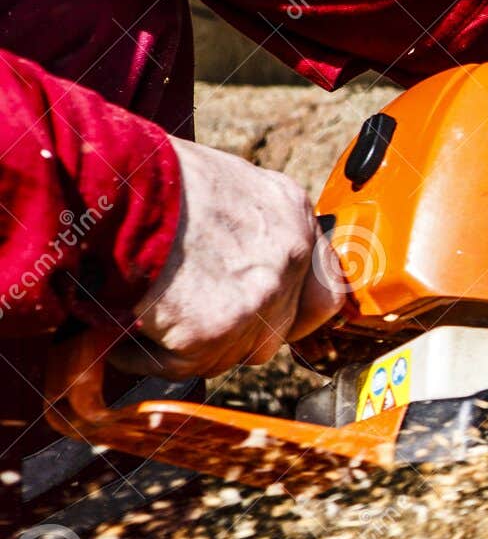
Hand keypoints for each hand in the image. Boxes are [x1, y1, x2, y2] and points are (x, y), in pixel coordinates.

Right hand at [110, 138, 346, 379]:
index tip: (269, 318)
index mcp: (292, 214)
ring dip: (193, 346)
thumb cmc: (150, 174)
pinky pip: (181, 365)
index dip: (294, 310)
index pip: (323, 289)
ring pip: (233, 353)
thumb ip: (246, 221)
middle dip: (237, 333)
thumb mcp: (220, 179)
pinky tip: (125, 334)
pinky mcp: (214, 335)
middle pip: (276, 330)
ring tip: (149, 320)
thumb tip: (237, 252)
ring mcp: (257, 301)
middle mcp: (288, 258)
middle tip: (194, 320)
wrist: (112, 186)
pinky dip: (148, 356)